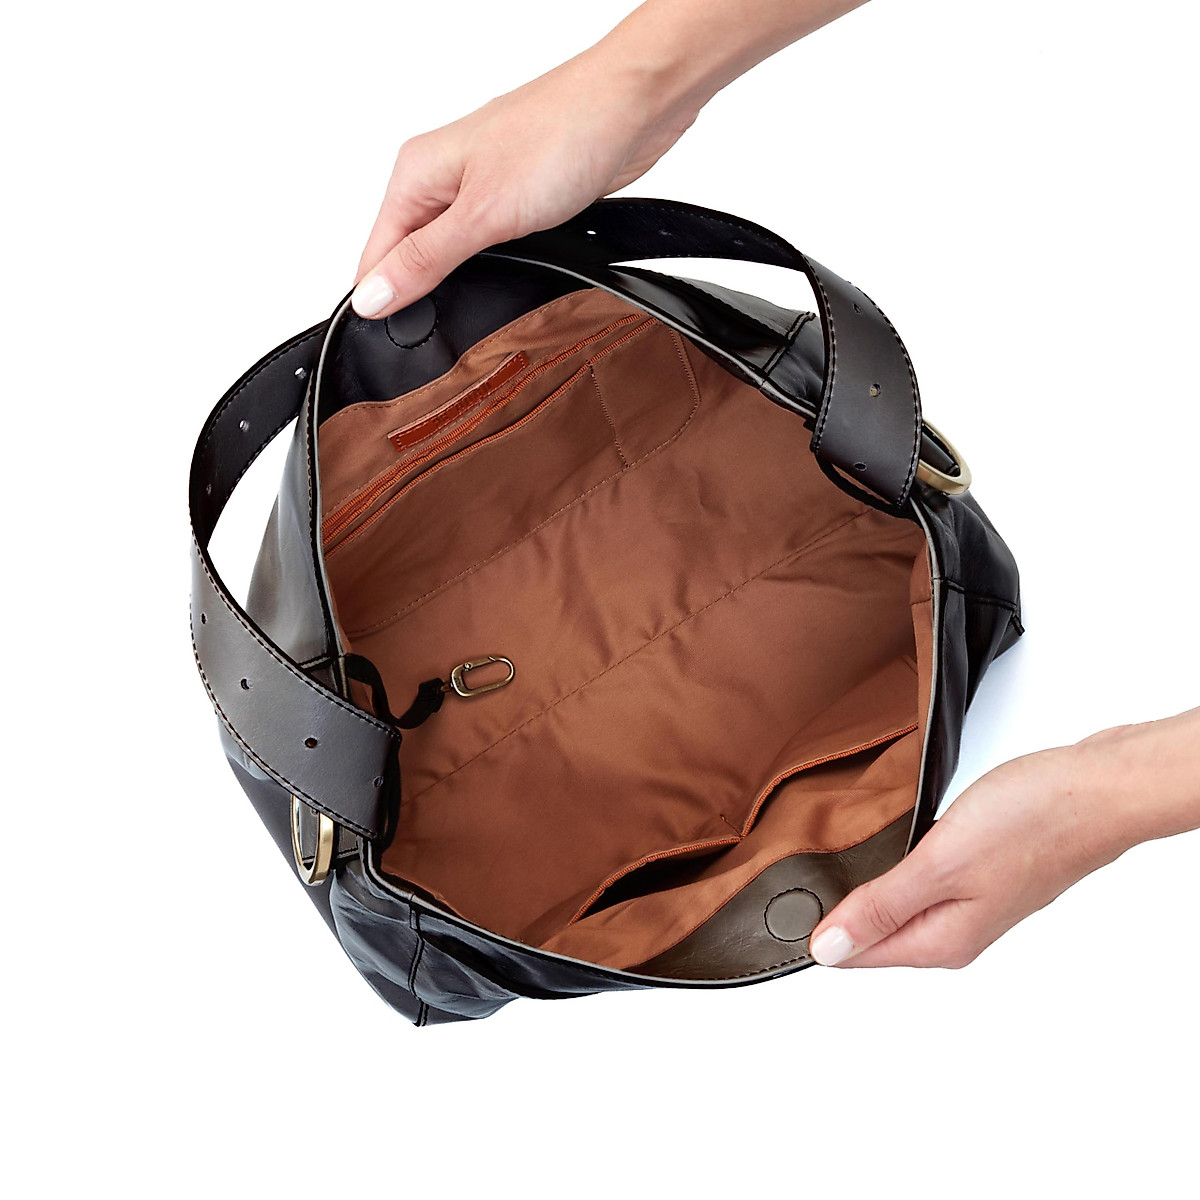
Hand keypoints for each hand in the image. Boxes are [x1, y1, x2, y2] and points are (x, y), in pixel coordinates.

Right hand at [350, 51, 700, 319]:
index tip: (398, 341)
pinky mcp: (518, 198)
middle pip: (408, 256)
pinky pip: (488, 245)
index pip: (375, 255)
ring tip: (475, 313)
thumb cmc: (562, 135)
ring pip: (450, 253)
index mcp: (416, 173)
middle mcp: (442, 177)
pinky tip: (507, 282)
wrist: (634, 106)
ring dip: (459, 284)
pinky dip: (494, 268)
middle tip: (442, 338)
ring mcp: (481, 187)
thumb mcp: (483, 214)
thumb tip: (372, 297)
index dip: (381, 302)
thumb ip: (426, 259)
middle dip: (421, 297)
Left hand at [808, 711, 1199, 967]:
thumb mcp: (940, 863)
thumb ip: (881, 906)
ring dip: (866, 887)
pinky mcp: (985, 869)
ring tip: (828, 862)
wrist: (1098, 787)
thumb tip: (827, 950)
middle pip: (876, 932)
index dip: (817, 931)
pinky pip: (924, 880)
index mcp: (942, 940)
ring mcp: (974, 900)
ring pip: (899, 904)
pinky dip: (899, 865)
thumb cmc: (1032, 821)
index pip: (859, 954)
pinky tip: (887, 845)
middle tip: (792, 878)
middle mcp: (957, 929)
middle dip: (836, 911)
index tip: (779, 905)